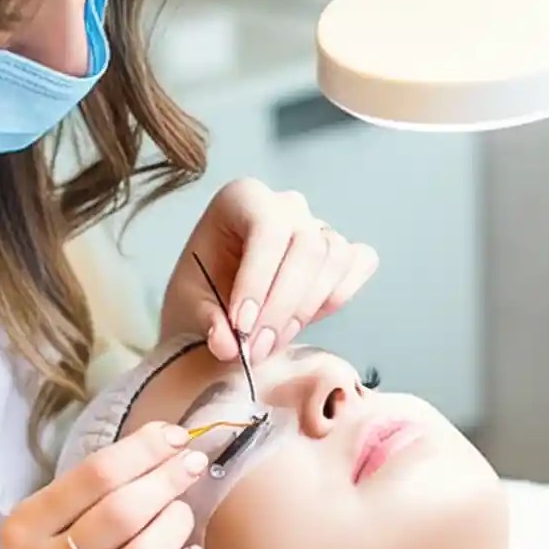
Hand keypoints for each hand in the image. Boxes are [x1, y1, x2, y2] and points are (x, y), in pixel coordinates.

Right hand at [0, 423, 208, 548]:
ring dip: (176, 525)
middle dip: (167, 480)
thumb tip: (162, 442)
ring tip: (182, 512)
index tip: (175, 437)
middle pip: (121, 512)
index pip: (94, 474)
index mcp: (27, 527)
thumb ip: (89, 488)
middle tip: (191, 464)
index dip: (144, 449)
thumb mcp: (42, 522)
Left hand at [161, 178, 378, 363]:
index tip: (242, 326)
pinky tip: (306, 319)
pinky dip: (339, 296)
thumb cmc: (202, 294)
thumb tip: (228, 344)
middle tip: (256, 349)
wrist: (220, 309)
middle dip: (282, 306)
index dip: (258, 280)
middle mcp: (286, 206)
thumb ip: (208, 322)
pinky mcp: (341, 251)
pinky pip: (359, 264)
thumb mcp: (189, 308)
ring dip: (306, 309)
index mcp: (242, 199)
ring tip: (271, 343)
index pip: (266, 228)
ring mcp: (318, 226)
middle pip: (307, 247)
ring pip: (335, 259)